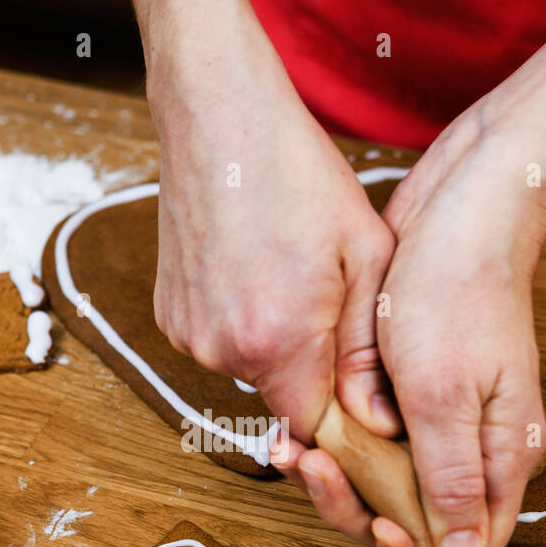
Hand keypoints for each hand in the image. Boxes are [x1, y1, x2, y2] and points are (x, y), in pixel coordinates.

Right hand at [149, 17, 399, 457]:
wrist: (218, 117)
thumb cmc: (298, 173)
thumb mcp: (365, 253)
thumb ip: (367, 348)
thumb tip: (378, 420)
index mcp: (278, 342)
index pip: (315, 429)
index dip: (344, 419)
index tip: (364, 391)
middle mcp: (222, 350)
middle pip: (284, 399)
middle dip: (315, 370)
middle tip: (333, 302)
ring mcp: (187, 336)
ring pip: (252, 370)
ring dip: (278, 345)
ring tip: (291, 276)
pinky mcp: (167, 318)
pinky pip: (220, 343)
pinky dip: (243, 323)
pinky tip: (257, 271)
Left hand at [289, 106, 545, 546]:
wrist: (461, 208)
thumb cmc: (459, 292)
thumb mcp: (445, 395)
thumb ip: (448, 478)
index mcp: (495, 457)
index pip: (464, 544)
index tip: (374, 532)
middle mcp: (471, 447)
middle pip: (413, 518)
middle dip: (357, 506)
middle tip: (313, 469)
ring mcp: (440, 419)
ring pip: (383, 480)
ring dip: (336, 474)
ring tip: (294, 446)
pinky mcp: (410, 393)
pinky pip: (370, 439)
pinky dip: (335, 441)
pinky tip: (301, 425)